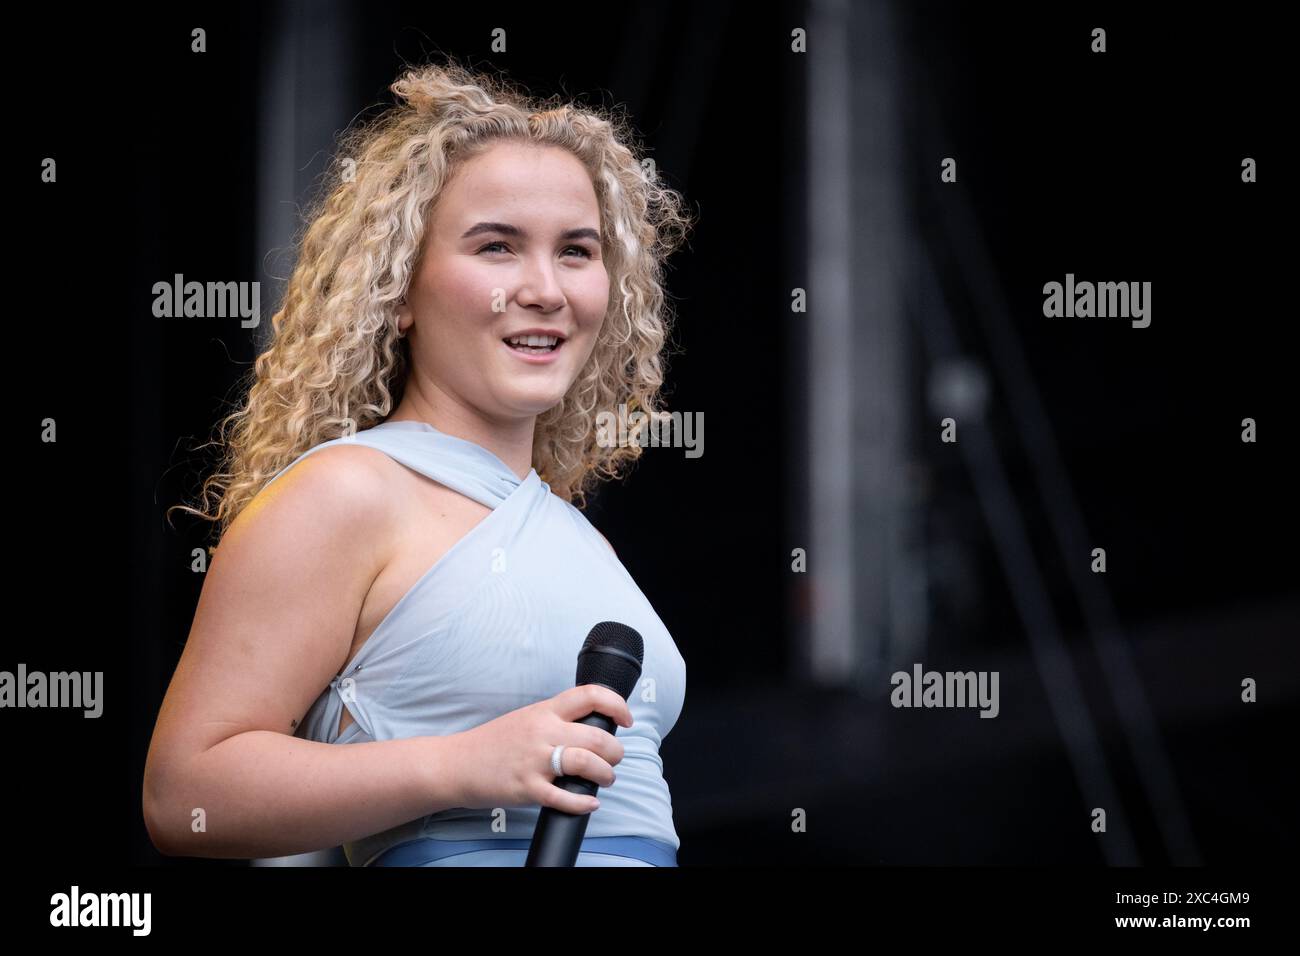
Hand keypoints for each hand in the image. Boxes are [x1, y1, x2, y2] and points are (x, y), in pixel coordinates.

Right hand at [451, 684, 633, 814]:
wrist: (456, 764)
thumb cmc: (493, 743)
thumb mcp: (526, 718)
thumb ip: (556, 719)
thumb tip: (590, 728)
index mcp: (544, 710)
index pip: (590, 695)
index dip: (617, 705)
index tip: (626, 719)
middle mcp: (542, 731)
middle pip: (597, 736)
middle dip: (616, 752)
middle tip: (614, 759)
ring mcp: (534, 760)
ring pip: (587, 763)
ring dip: (606, 774)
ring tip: (605, 779)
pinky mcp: (526, 787)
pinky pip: (564, 797)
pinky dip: (583, 802)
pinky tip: (589, 802)